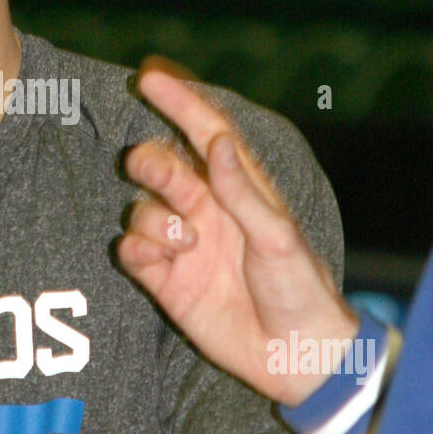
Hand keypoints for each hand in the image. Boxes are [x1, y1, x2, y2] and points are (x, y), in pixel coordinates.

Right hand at [119, 59, 359, 404]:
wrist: (296, 357)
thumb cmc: (301, 290)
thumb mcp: (277, 239)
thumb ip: (242, 192)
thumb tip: (219, 143)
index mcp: (241, 191)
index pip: (206, 134)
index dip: (180, 103)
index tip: (149, 76)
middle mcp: (208, 210)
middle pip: (160, 167)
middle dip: (152, 164)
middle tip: (161, 178)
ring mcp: (185, 245)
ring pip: (141, 209)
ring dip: (153, 219)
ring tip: (184, 245)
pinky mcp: (166, 280)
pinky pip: (131, 250)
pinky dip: (137, 249)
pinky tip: (161, 263)